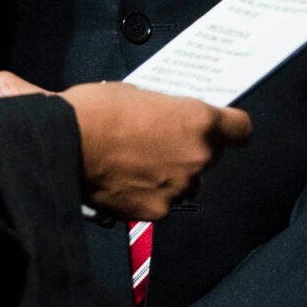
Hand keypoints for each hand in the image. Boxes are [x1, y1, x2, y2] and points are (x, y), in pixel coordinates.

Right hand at [61, 84, 250, 220]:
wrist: (64, 145)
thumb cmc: (97, 112)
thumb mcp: (141, 95)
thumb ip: (168, 112)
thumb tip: (170, 119)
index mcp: (198, 121)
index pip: (241, 129)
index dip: (231, 130)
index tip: (224, 130)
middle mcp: (197, 156)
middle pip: (210, 157)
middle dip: (190, 152)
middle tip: (159, 144)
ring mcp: (178, 187)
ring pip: (186, 184)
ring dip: (171, 177)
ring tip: (137, 165)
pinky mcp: (156, 211)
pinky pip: (162, 203)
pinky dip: (149, 196)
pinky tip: (126, 183)